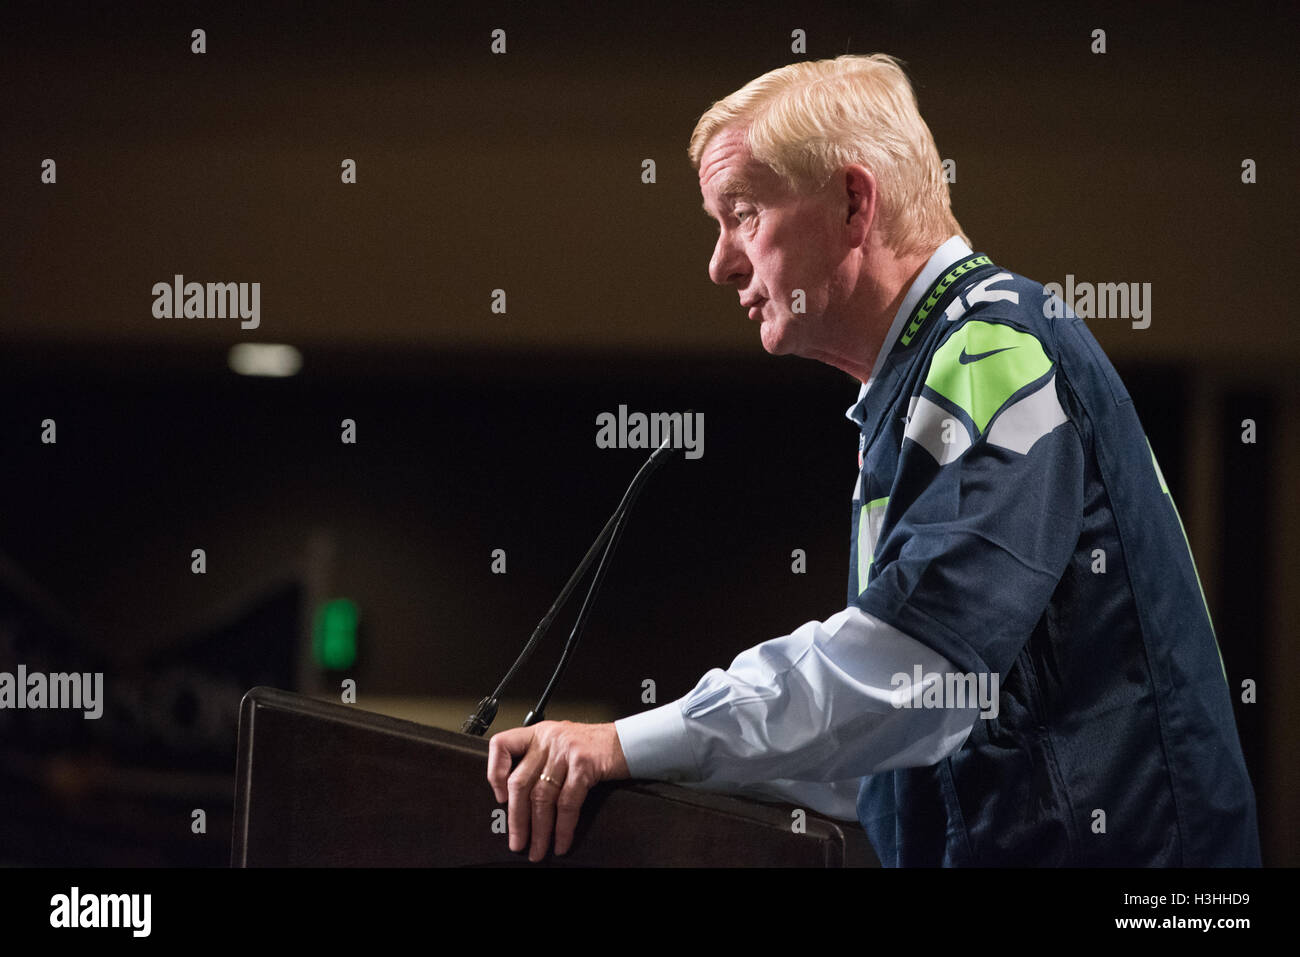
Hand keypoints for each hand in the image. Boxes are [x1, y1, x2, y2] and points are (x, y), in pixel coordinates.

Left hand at [486, 720, 629, 861]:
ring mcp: (565, 751)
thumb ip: (540, 761)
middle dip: (517, 819)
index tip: (500, 798)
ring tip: (539, 849)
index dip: (494, 773)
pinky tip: (561, 841)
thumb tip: (519, 803)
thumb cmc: (595, 747)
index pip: (501, 745)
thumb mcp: (560, 744)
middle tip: (517, 842)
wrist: (628, 742)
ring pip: (542, 798)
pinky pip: (567, 803)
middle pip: (520, 783)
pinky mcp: (584, 764)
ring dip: (540, 830)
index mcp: (538, 733)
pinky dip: (563, 828)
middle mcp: (548, 739)